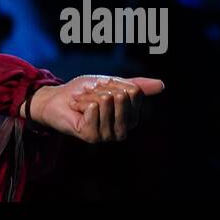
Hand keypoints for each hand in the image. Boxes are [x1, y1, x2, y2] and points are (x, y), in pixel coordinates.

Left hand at [26, 75, 164, 142]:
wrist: (57, 98)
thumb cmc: (84, 91)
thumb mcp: (112, 83)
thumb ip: (136, 86)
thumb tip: (162, 85)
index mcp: (130, 117)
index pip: (134, 92)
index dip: (116, 84)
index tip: (103, 89)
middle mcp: (122, 130)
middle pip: (123, 97)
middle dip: (103, 89)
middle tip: (91, 96)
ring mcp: (107, 135)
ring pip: (107, 102)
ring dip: (91, 96)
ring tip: (83, 101)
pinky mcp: (92, 136)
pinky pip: (94, 109)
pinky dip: (83, 102)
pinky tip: (77, 108)